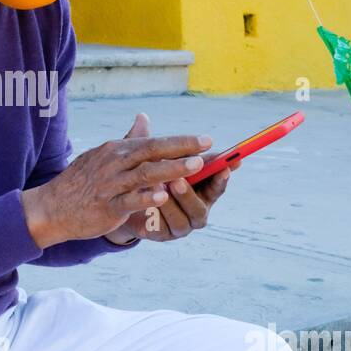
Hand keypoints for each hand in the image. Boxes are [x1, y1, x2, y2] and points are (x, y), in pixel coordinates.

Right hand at [20, 111, 211, 247]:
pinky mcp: (106, 207)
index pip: (153, 142)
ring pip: (144, 174)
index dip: (181, 141)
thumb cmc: (82, 181)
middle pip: (152, 152)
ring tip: (194, 167)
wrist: (52, 207)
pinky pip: (128, 201)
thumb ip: (128, 139)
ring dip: (171, 169)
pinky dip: (145, 197)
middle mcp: (114, 163)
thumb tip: (144, 118)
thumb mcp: (103, 155)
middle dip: (181, 148)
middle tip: (206, 147)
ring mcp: (110, 185)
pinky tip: (162, 197)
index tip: (205, 140)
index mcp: (117, 150)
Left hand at [106, 123, 240, 244]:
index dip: (223, 173)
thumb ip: (145, 142)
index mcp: (199, 189)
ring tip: (166, 186)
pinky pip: (166, 227)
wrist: (122, 206)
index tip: (229, 163)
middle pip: (203, 205)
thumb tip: (141, 116)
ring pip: (186, 218)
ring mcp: (180, 224)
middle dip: (192, 191)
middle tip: (180, 178)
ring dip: (176, 202)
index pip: (216, 182)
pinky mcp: (164, 235)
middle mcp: (194, 209)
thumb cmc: (144, 178)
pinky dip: (160, 216)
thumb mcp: (146, 159)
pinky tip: (151, 205)